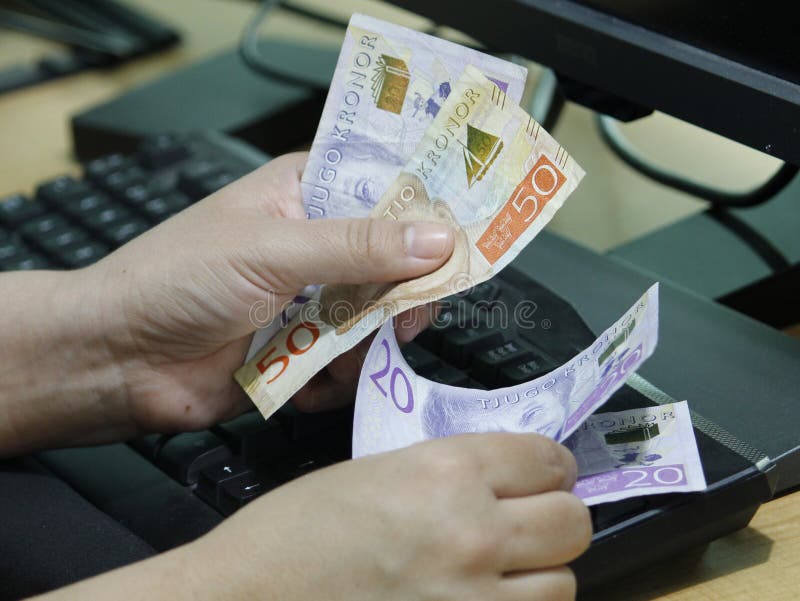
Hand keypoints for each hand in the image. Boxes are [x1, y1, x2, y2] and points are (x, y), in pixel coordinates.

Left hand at [90, 152, 453, 434]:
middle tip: (401, 315)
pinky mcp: (305, 351)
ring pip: (382, 319)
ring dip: (365, 345)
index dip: (430, 210)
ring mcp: (313, 300)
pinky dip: (337, 379)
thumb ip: (358, 246)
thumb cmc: (173, 281)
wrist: (118, 361)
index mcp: (307, 193)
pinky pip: (354, 365)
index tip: (465, 236)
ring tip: (330, 355)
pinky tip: (304, 380)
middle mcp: (317, 244)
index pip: (390, 188)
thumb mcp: (272, 251)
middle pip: (399, 262)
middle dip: (403, 295)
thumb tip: (437, 239)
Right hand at [184, 433, 590, 600]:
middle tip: (524, 525)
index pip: (548, 459)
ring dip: (537, 576)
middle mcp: (474, 533)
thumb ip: (452, 474)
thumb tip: (507, 483)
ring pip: (563, 585)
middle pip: (573, 522)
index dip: (549, 467)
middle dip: (553, 519)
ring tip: (499, 574)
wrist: (248, 597)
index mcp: (447, 472)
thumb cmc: (297, 529)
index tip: (541, 477)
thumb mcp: (379, 473)